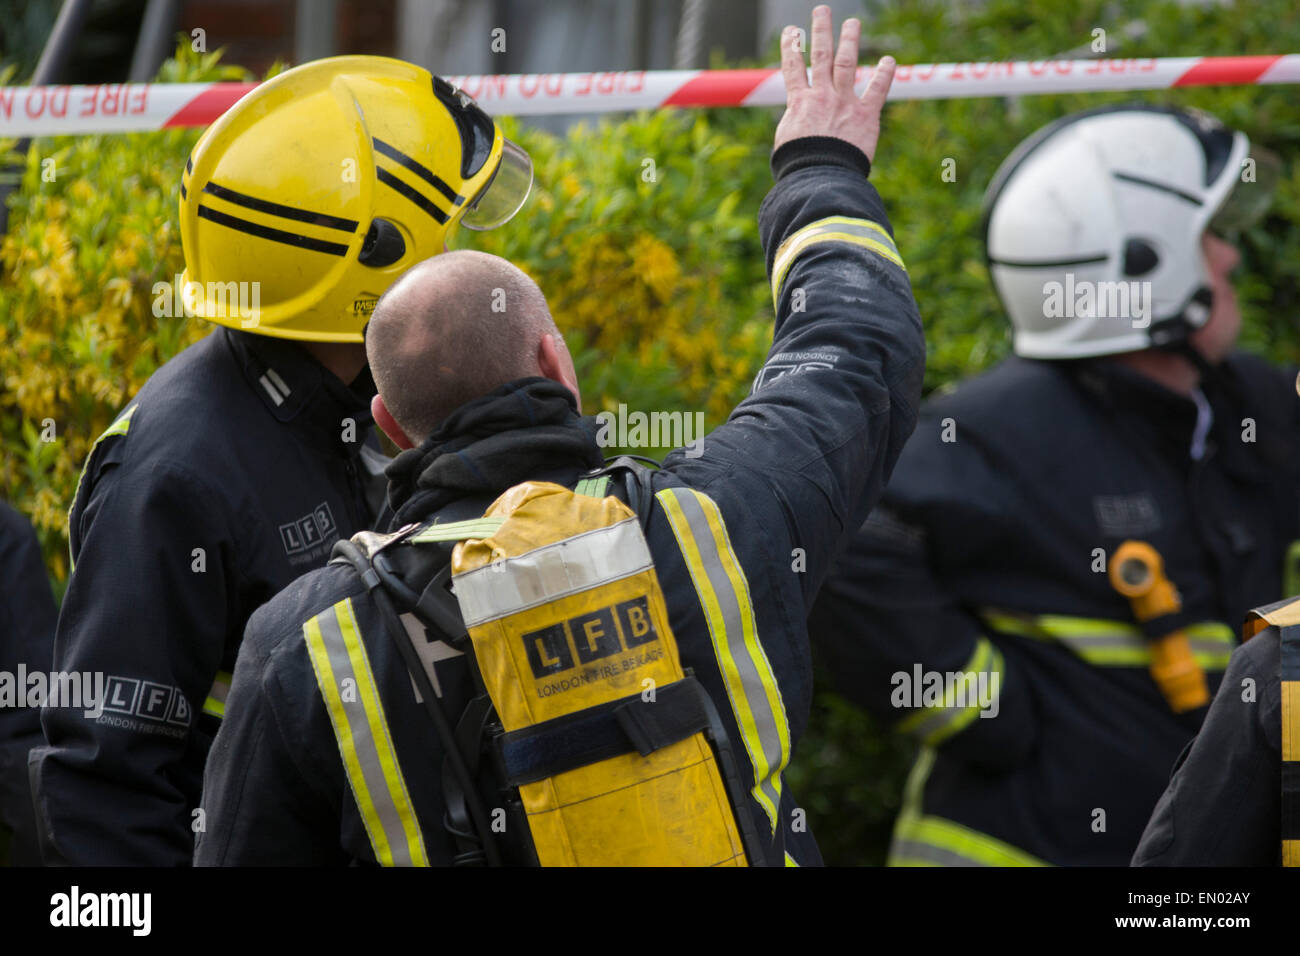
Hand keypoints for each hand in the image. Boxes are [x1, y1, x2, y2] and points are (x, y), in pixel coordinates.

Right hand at [772, 5, 895, 162]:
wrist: (820, 178)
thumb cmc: (799, 166)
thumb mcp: (785, 143)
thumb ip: (792, 125)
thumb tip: (794, 125)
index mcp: (799, 103)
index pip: (793, 67)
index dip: (791, 47)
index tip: (791, 31)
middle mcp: (822, 96)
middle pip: (821, 56)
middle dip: (821, 31)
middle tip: (822, 11)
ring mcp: (845, 103)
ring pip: (847, 63)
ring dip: (850, 40)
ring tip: (852, 23)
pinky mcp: (866, 116)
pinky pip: (877, 90)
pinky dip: (884, 74)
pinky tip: (889, 60)